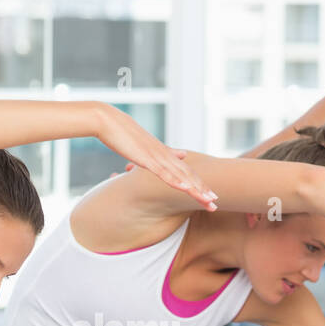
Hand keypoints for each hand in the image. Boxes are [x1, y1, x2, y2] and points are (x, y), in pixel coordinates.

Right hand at [94, 107, 217, 209]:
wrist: (109, 121)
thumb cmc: (125, 134)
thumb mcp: (149, 146)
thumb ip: (167, 152)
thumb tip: (183, 154)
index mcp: (166, 153)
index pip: (186, 171)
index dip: (199, 184)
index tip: (211, 196)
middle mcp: (166, 154)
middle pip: (189, 175)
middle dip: (203, 190)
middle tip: (215, 204)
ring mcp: (157, 156)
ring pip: (181, 175)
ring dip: (195, 189)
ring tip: (208, 201)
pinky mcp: (147, 159)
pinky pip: (164, 172)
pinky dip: (177, 181)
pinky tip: (187, 189)